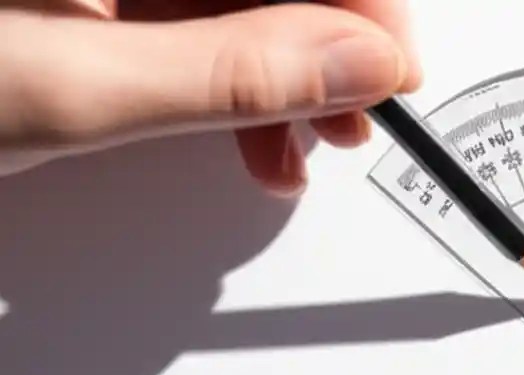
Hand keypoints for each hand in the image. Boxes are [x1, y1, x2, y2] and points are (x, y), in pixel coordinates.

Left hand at [0, 1, 419, 193]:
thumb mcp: (66, 86)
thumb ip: (229, 73)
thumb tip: (355, 63)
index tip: (391, 64)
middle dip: (318, 38)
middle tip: (347, 115)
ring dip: (273, 67)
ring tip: (292, 145)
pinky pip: (173, 9)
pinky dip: (216, 69)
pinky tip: (237, 124)